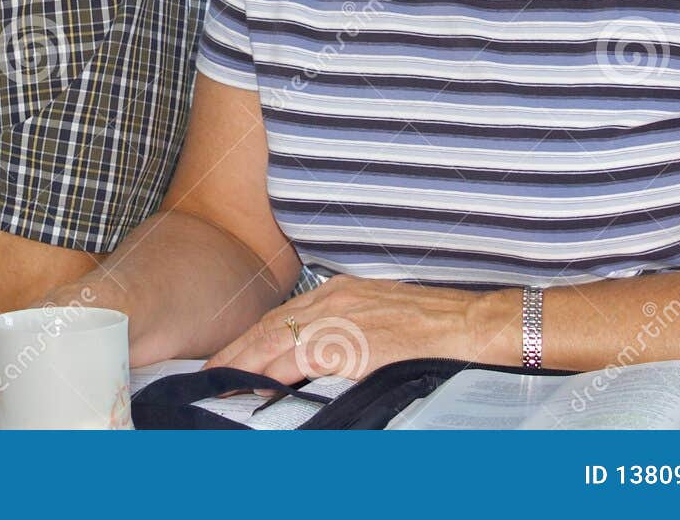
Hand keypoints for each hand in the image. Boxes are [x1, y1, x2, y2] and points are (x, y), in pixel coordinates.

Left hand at [204, 274, 497, 382]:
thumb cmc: (438, 328)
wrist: (474, 324)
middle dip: (236, 349)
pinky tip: (254, 386)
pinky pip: (298, 358)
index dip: (252, 337)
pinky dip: (271, 372)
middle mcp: (334, 299)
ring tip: (217, 382)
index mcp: (341, 293)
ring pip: (275, 339)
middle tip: (206, 371)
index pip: (283, 316)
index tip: (229, 354)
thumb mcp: (383, 323)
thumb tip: (327, 362)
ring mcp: (340, 318)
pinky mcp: (350, 341)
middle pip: (270, 324)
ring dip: (243, 362)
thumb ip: (351, 337)